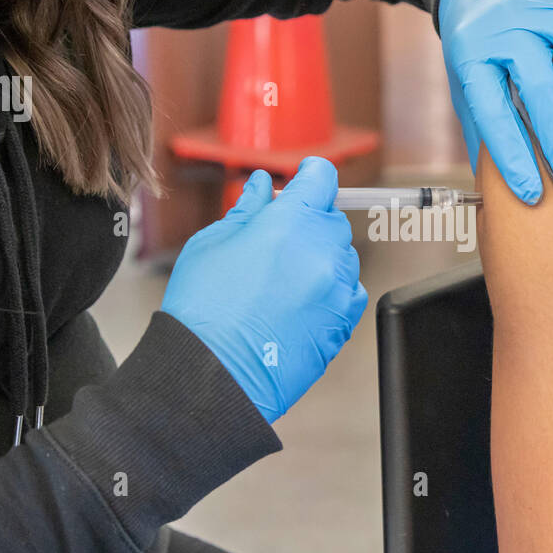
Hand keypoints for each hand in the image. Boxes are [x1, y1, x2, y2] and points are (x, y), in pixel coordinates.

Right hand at [160, 157, 367, 422]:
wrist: (209, 376)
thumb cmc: (202, 312)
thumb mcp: (212, 244)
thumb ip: (247, 210)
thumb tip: (262, 187)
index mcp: (289, 224)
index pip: (322, 179)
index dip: (310, 175)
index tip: (303, 178)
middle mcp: (321, 253)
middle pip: (332, 219)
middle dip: (309, 220)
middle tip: (277, 238)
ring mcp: (336, 290)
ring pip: (342, 256)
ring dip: (320, 256)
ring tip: (281, 279)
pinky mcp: (342, 323)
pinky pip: (350, 292)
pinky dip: (332, 289)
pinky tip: (300, 300)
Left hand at [438, 0, 552, 203]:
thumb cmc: (476, 46)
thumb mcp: (463, 83)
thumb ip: (481, 126)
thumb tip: (498, 189)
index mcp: (474, 53)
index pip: (493, 110)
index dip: (512, 156)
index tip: (532, 194)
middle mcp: (510, 27)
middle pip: (539, 83)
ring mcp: (547, 6)